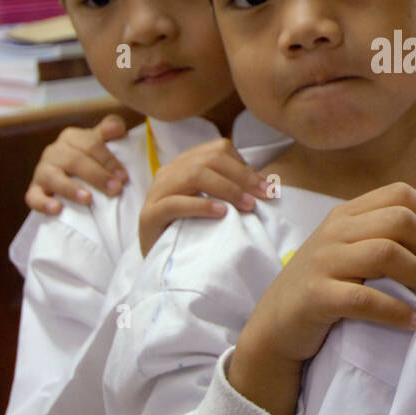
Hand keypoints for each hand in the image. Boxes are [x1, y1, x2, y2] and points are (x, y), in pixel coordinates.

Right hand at [24, 113, 129, 213]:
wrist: (66, 179)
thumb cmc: (88, 159)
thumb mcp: (98, 142)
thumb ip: (109, 130)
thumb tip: (118, 127)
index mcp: (71, 137)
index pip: (91, 144)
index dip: (109, 160)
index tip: (124, 177)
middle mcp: (53, 151)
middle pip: (74, 160)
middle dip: (97, 175)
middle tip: (115, 190)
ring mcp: (41, 171)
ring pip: (53, 177)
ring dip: (71, 188)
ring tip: (88, 199)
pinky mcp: (34, 191)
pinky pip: (33, 197)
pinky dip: (44, 203)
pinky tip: (57, 209)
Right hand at [137, 138, 269, 256]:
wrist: (160, 263)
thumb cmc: (190, 232)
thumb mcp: (212, 205)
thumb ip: (231, 189)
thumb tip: (266, 183)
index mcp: (184, 165)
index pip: (217, 151)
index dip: (245, 166)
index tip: (266, 187)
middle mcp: (169, 173)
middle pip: (208, 159)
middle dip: (241, 176)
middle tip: (263, 196)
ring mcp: (156, 193)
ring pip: (193, 175)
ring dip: (227, 189)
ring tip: (247, 205)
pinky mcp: (149, 215)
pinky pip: (175, 203)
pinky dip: (201, 205)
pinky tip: (221, 213)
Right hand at [229, 183, 415, 414]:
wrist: (275, 325)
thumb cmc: (323, 287)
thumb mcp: (348, 252)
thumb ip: (382, 237)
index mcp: (346, 215)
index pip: (397, 195)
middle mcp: (335, 231)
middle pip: (397, 221)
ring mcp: (323, 262)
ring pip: (385, 254)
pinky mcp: (316, 296)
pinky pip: (365, 299)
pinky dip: (396, 310)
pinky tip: (415, 321)